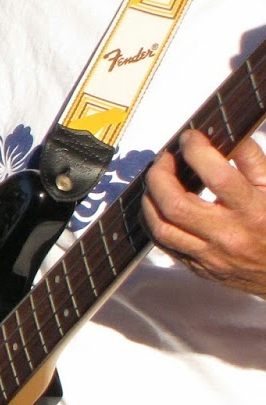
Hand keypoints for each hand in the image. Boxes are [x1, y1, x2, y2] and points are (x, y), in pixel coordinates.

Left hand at [143, 130, 265, 294]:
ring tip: (156, 181)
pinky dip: (154, 221)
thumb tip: (226, 136)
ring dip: (150, 199)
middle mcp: (229, 236)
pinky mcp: (198, 268)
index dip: (197, 151)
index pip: (218, 176)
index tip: (190, 138)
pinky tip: (158, 206)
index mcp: (254, 212)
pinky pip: (163, 244)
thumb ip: (252, 161)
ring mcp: (211, 256)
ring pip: (161, 227)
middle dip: (160, 175)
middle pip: (176, 204)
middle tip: (165, 159)